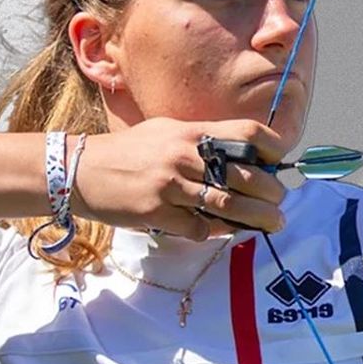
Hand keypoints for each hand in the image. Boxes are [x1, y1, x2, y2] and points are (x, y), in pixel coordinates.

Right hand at [68, 118, 289, 238]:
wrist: (80, 170)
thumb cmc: (129, 152)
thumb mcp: (167, 132)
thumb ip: (203, 143)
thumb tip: (246, 159)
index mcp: (190, 132)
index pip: (246, 134)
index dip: (273, 148)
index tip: (282, 162)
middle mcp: (183, 156)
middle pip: (246, 175)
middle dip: (271, 193)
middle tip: (279, 203)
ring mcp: (171, 185)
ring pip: (229, 205)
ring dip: (257, 218)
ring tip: (272, 223)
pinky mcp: (157, 212)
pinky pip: (200, 227)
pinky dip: (216, 231)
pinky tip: (223, 230)